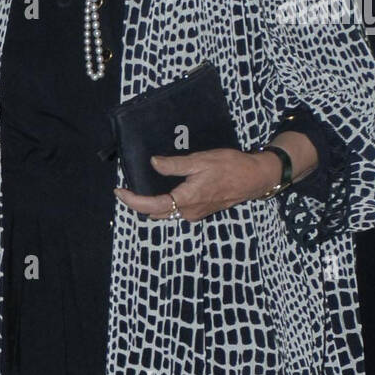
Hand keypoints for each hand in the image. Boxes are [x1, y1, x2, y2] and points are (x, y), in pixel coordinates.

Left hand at [114, 148, 281, 220]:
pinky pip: (176, 210)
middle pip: (155, 213)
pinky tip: (161, 189)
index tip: (119, 191)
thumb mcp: (200, 161)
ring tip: (140, 188)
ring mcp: (195, 214)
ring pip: (165, 213)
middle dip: (138, 203)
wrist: (255, 177)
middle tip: (126, 188)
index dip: (132, 201)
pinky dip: (164, 203)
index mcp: (186, 200)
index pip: (151, 206)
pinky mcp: (200, 211)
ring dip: (151, 204)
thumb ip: (174, 165)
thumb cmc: (230, 167)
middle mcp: (188, 212)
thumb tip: (153, 163)